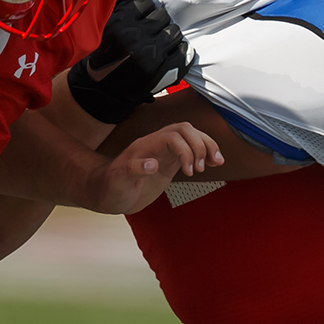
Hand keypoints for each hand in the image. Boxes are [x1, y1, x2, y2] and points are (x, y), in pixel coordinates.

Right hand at [68, 0, 193, 123]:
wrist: (102, 91)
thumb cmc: (102, 53)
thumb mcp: (103, 23)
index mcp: (119, 22)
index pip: (146, 2)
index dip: (143, 10)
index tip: (137, 20)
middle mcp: (135, 37)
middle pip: (162, 16)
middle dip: (156, 23)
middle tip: (147, 33)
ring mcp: (150, 56)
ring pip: (175, 32)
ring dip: (168, 36)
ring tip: (156, 44)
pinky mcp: (162, 73)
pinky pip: (184, 52)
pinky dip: (179, 51)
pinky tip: (167, 54)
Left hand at [87, 121, 222, 212]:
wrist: (107, 193)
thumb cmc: (110, 188)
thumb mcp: (117, 182)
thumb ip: (132, 170)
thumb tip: (152, 163)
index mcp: (145, 146)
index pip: (173, 136)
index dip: (185, 150)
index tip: (189, 171)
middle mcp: (156, 145)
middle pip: (185, 130)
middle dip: (199, 145)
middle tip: (201, 167)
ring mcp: (164, 152)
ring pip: (191, 136)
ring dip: (206, 146)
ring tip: (216, 162)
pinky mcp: (169, 162)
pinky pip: (191, 150)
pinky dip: (204, 154)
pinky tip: (212, 163)